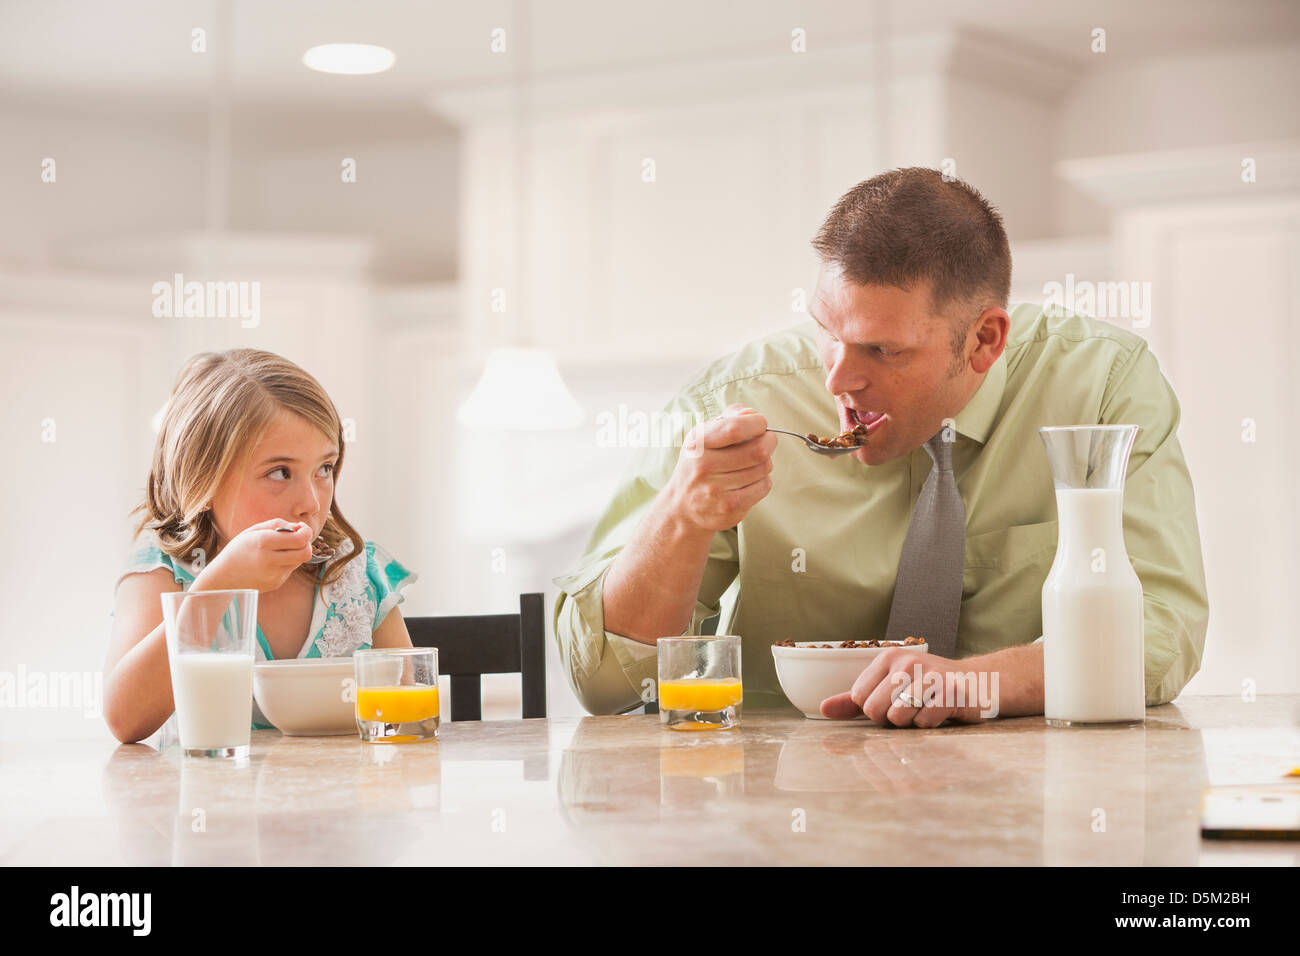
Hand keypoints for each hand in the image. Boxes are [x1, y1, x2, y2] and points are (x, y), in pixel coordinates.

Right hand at [196, 518, 314, 593]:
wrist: (222, 578)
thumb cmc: (238, 550)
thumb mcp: (253, 531)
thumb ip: (277, 524)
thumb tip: (299, 527)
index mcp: (263, 542)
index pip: (299, 539)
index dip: (306, 532)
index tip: (302, 528)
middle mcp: (269, 560)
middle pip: (305, 552)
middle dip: (306, 543)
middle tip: (298, 538)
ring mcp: (273, 574)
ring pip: (300, 561)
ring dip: (297, 552)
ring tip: (283, 548)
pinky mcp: (275, 583)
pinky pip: (290, 569)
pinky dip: (287, 562)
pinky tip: (274, 560)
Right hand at [666, 403, 776, 532]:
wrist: (682, 508)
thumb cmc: (698, 465)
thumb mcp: (703, 437)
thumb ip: (728, 419)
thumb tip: (752, 414)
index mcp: (697, 443)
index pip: (735, 428)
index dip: (756, 423)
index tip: (760, 423)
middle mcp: (704, 466)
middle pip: (757, 450)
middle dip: (769, 442)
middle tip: (767, 440)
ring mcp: (717, 489)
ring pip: (763, 468)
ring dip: (765, 463)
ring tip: (752, 464)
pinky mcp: (730, 507)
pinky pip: (764, 486)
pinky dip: (763, 480)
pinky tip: (749, 481)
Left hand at [819, 649, 999, 727]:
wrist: (976, 683)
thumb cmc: (926, 689)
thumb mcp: (889, 688)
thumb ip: (854, 701)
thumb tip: (822, 710)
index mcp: (888, 658)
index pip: (860, 698)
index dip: (874, 709)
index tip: (893, 701)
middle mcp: (907, 662)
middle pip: (875, 711)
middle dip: (891, 718)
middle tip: (911, 707)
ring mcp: (930, 675)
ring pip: (899, 718)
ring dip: (911, 722)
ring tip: (926, 708)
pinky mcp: (951, 692)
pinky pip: (924, 723)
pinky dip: (930, 724)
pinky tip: (941, 711)